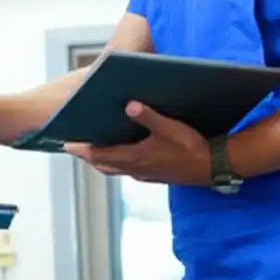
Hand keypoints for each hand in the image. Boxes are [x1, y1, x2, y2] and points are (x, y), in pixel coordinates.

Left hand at [63, 102, 210, 185]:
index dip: (81, 150)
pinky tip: (120, 153)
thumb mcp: (170, 128)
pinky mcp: (153, 174)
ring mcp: (144, 173)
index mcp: (135, 158)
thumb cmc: (192, 148)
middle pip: (102, 164)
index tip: (66, 144)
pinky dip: (116, 162)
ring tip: (91, 149)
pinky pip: (127, 169)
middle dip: (87, 155)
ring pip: (114, 168)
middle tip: (73, 146)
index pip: (99, 155)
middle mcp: (136, 169)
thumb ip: (148, 116)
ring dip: (101, 159)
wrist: (213, 167)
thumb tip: (129, 105)